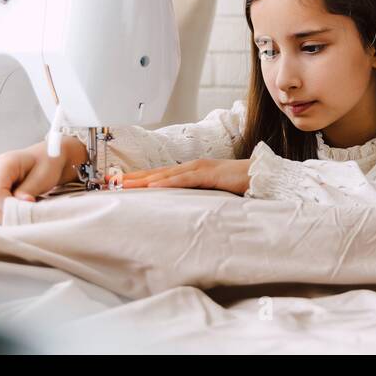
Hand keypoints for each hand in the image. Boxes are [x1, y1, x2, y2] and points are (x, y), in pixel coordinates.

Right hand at [0, 136, 82, 224]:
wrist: (44, 159)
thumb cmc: (45, 164)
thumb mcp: (43, 177)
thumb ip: (27, 192)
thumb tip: (17, 207)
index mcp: (2, 163)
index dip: (8, 206)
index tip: (25, 208)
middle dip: (6, 214)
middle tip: (25, 217)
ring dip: (3, 215)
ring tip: (22, 210)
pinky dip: (1, 212)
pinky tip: (15, 208)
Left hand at [122, 158, 250, 194]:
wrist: (262, 176)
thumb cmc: (240, 185)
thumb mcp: (213, 193)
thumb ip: (198, 197)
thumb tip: (183, 210)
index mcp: (193, 171)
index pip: (163, 175)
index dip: (142, 178)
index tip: (123, 184)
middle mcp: (194, 166)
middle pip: (159, 172)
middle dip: (136, 177)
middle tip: (114, 182)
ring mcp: (202, 168)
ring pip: (167, 174)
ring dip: (145, 179)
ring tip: (126, 184)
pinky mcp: (210, 174)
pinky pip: (185, 179)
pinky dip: (168, 182)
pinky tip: (154, 186)